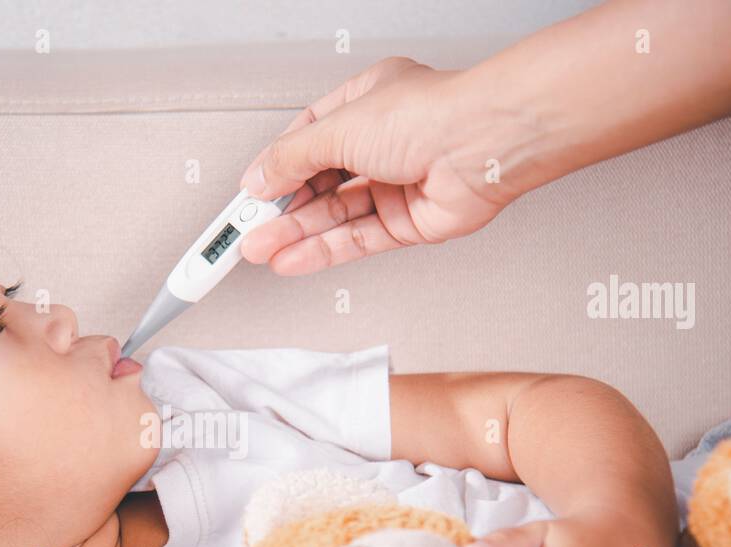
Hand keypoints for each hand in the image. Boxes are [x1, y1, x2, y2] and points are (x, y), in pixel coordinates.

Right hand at [237, 56, 517, 274]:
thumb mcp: (338, 128)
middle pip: (318, 183)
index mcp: (365, 104)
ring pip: (335, 215)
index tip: (248, 195)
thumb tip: (260, 178)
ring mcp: (396, 183)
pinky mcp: (409, 222)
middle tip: (247, 230)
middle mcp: (383, 142)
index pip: (307, 140)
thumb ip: (292, 158)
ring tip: (260, 249)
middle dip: (281, 209)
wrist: (483, 145)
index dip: (275, 169)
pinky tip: (293, 258)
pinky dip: (323, 250)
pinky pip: (356, 239)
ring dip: (295, 234)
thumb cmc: (432, 115)